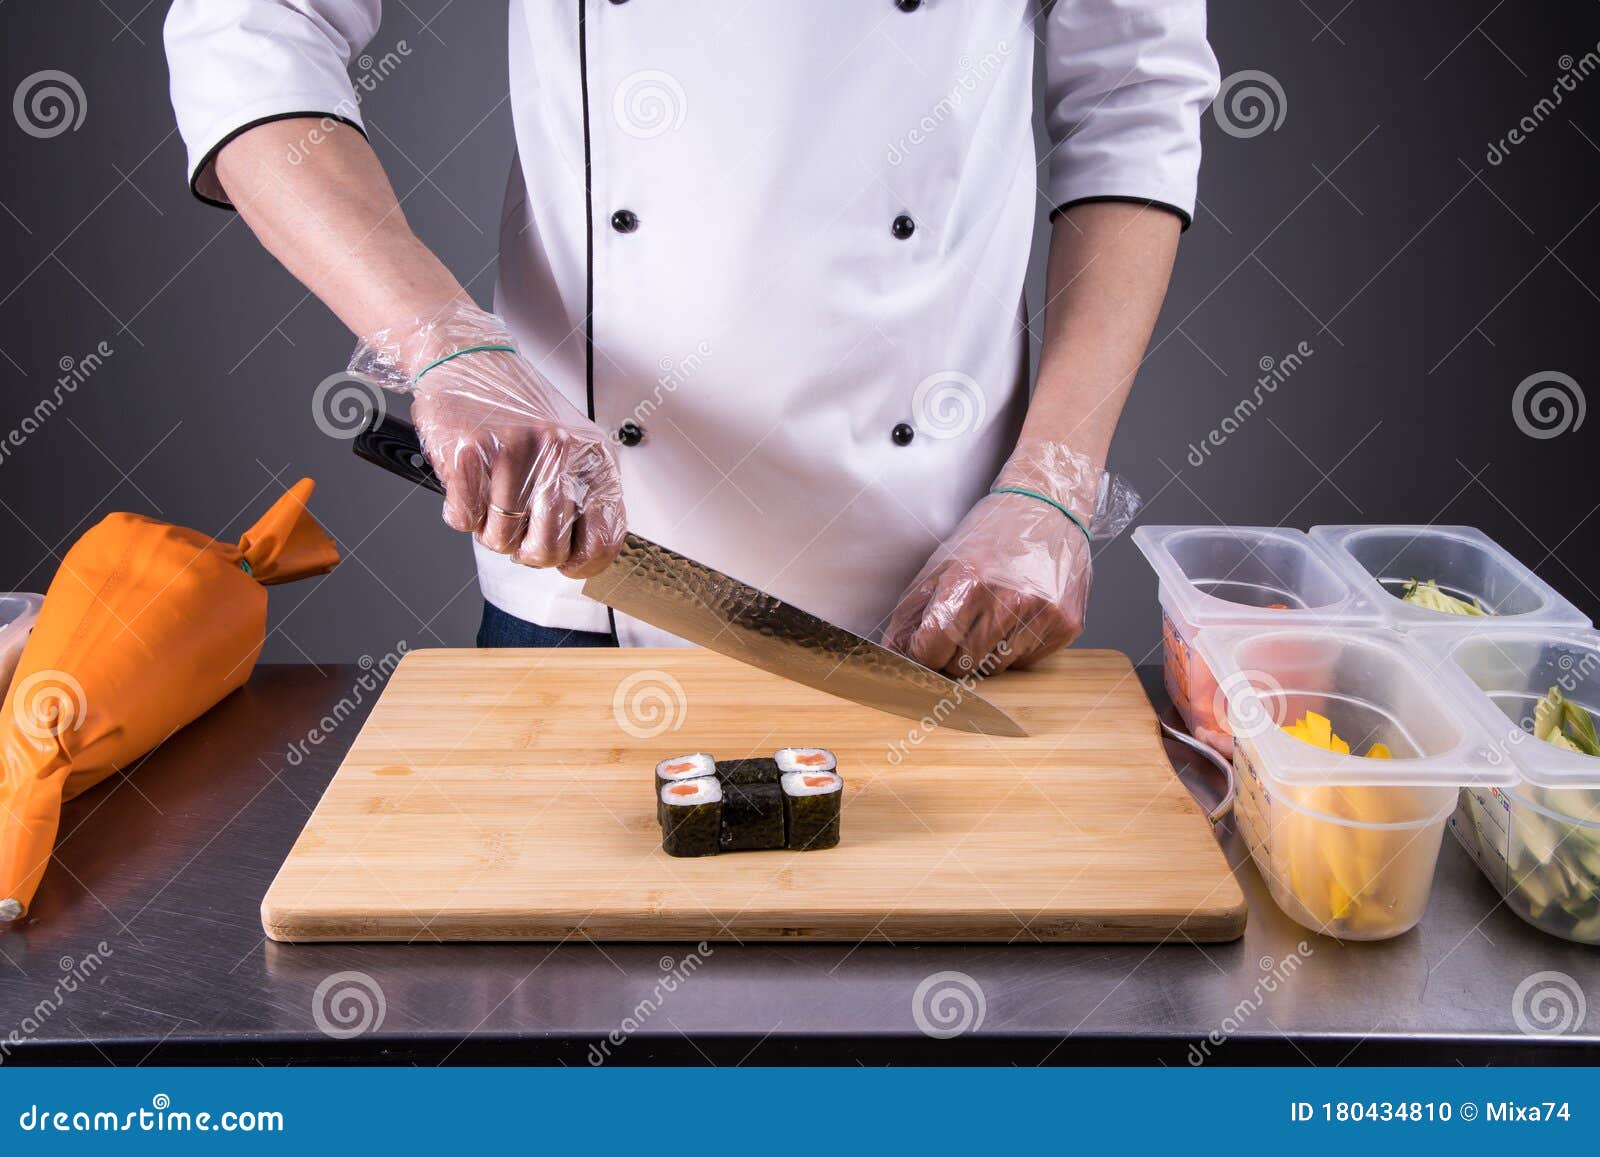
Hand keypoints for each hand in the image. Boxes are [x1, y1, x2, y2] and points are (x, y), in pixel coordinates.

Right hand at [352, 303, 625, 577]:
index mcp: (592, 453)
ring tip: (491, 497)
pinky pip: (464, 520)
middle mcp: (559, 450)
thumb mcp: (570, 444)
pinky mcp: (469, 451)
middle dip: (527, 552)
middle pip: (546, 550)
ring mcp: (513, 449)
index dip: (582, 563)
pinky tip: (469, 487)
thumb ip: (582, 495)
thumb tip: (582, 559)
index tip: (568, 562)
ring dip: (489, 530)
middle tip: (519, 531)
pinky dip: (461, 513)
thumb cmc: (517, 408)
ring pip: (500, 540)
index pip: (604, 536)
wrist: (468, 358)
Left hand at [883, 440, 1133, 676]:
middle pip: (962, 666)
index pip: (931, 650)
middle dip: (954, 653)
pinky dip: (1018, 648)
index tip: (927, 645)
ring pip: (995, 668)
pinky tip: (1021, 615)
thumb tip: (894, 653)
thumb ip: (911, 612)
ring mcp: (1041, 613)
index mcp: (968, 580)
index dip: (924, 652)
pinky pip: (1027, 662)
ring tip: (995, 614)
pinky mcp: (1066, 624)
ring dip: (987, 651)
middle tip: (964, 623)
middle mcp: (1008, 599)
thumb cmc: (990, 535)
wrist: (1048, 508)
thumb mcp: (940, 563)